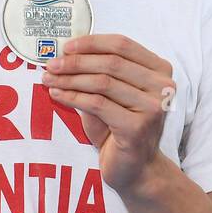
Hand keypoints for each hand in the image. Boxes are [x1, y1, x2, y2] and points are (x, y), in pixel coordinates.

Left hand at [42, 34, 176, 193]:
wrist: (135, 169)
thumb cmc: (120, 128)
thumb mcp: (112, 94)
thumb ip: (99, 72)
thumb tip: (64, 53)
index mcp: (159, 70)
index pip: (122, 44)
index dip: (91, 43)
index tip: (65, 47)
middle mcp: (162, 86)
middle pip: (111, 62)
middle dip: (76, 62)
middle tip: (51, 64)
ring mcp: (152, 107)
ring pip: (102, 82)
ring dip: (70, 79)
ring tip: (49, 79)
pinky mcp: (137, 127)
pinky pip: (97, 104)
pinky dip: (72, 97)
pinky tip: (57, 95)